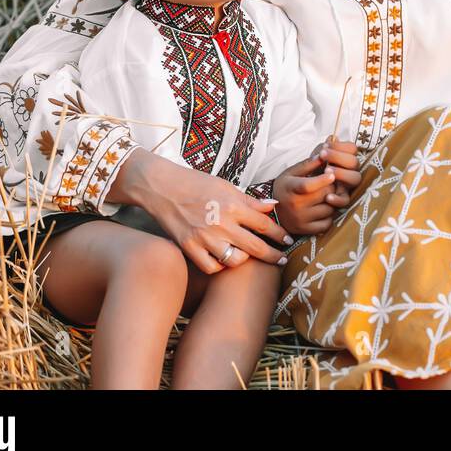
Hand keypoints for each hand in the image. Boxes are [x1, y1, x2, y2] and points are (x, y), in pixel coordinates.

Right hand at [114, 147, 293, 274]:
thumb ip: (250, 201)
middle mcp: (221, 223)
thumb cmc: (196, 183)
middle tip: (282, 260)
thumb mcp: (226, 187)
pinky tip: (223, 259)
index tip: (288, 242)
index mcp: (233, 206)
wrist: (162, 187)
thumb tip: (273, 206)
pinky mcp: (188, 247)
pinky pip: (212, 267)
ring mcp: (204, 237)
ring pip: (235, 261)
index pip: (265, 225)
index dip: (280, 236)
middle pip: (256, 247)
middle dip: (273, 256)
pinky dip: (220, 266)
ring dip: (244, 260)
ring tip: (247, 255)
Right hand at [273, 155, 341, 235]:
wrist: (273, 211)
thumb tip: (324, 154)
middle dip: (332, 187)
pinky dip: (329, 216)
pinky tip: (323, 209)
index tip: (332, 174)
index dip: (322, 179)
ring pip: (330, 209)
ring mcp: (301, 219)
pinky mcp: (306, 231)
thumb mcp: (292, 173)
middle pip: (325, 194)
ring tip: (325, 196)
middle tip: (331, 184)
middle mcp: (295, 205)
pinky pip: (328, 223)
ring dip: (332, 202)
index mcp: (291, 188)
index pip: (308, 185)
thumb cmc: (285, 188)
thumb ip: (309, 163)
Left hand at [309, 135, 360, 200]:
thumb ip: (323, 149)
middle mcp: (350, 171)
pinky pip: (346, 200)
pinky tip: (328, 197)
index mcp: (345, 159)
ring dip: (342, 173)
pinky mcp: (343, 199)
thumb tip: (331, 137)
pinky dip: (338, 198)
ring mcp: (348, 185)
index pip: (352, 148)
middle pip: (355, 162)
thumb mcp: (315, 159)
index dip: (340, 146)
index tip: (325, 146)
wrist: (301, 192)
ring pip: (356, 179)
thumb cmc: (311, 172)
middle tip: (323, 156)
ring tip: (327, 171)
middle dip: (339, 157)